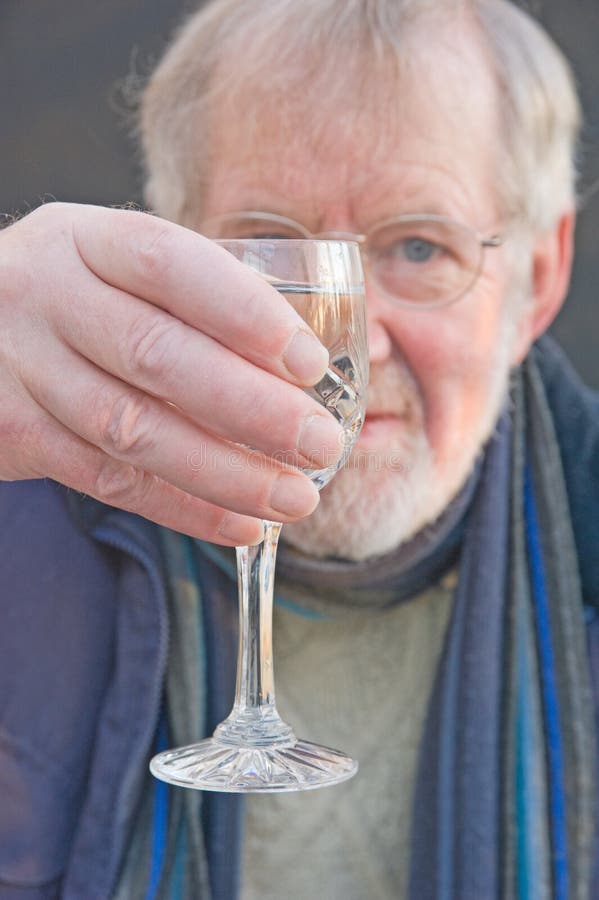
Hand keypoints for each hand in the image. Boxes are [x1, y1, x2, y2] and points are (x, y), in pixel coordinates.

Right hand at [0, 203, 342, 543]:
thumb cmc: (72, 300)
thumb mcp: (112, 270)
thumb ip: (188, 302)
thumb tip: (301, 369)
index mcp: (86, 240)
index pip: (171, 263)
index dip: (245, 313)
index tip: (308, 362)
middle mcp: (47, 295)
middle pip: (155, 354)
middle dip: (251, 408)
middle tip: (320, 443)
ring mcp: (22, 366)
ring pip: (132, 429)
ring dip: (225, 472)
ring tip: (293, 498)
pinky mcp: (14, 433)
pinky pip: (106, 481)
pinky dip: (182, 506)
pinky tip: (239, 523)